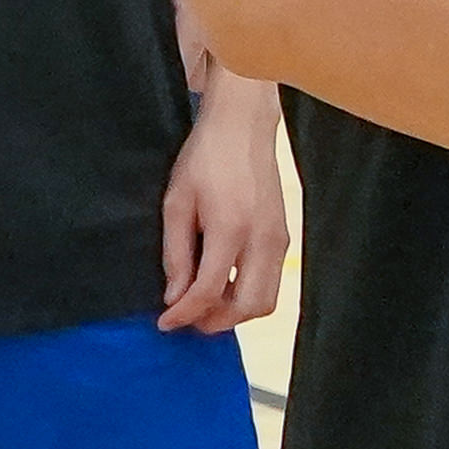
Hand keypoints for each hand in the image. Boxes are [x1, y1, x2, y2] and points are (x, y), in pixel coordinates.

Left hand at [159, 82, 290, 332]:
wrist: (243, 126)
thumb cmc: (205, 158)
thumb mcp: (176, 203)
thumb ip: (176, 254)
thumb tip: (174, 297)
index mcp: (230, 228)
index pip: (209, 291)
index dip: (184, 314)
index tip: (165, 322)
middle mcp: (262, 238)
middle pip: (247, 306)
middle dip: (214, 321)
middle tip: (187, 317)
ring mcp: (279, 238)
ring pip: (266, 300)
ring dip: (235, 311)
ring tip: (206, 302)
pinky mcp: (284, 234)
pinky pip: (271, 281)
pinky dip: (248, 293)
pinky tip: (224, 282)